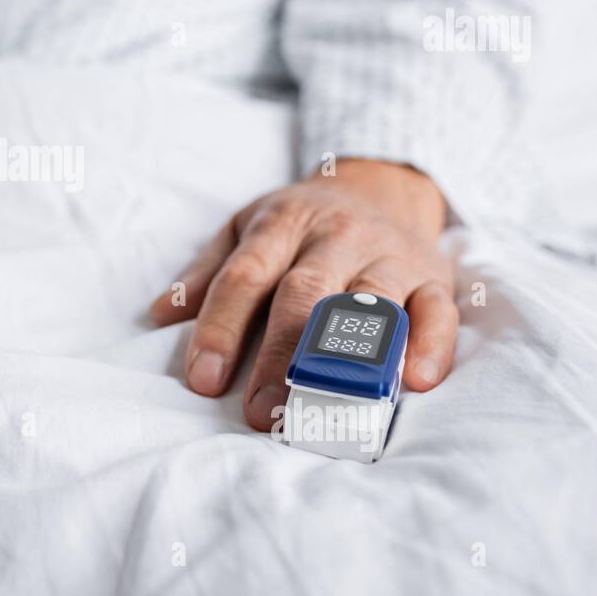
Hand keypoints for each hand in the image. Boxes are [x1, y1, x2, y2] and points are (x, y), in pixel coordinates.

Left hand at [149, 159, 454, 430]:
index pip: (245, 277)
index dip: (222, 329)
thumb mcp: (244, 228)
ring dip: (349, 360)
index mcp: (281, 225)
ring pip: (370, 304)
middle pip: (304, 296)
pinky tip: (413, 382)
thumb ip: (207, 272)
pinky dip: (428, 345)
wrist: (381, 185)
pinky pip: (436, 312)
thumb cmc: (300, 222)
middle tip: (260, 410)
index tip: (203, 379)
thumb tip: (160, 314)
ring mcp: (388, 255)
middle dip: (280, 356)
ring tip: (326, 406)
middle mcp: (336, 237)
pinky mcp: (433, 277)